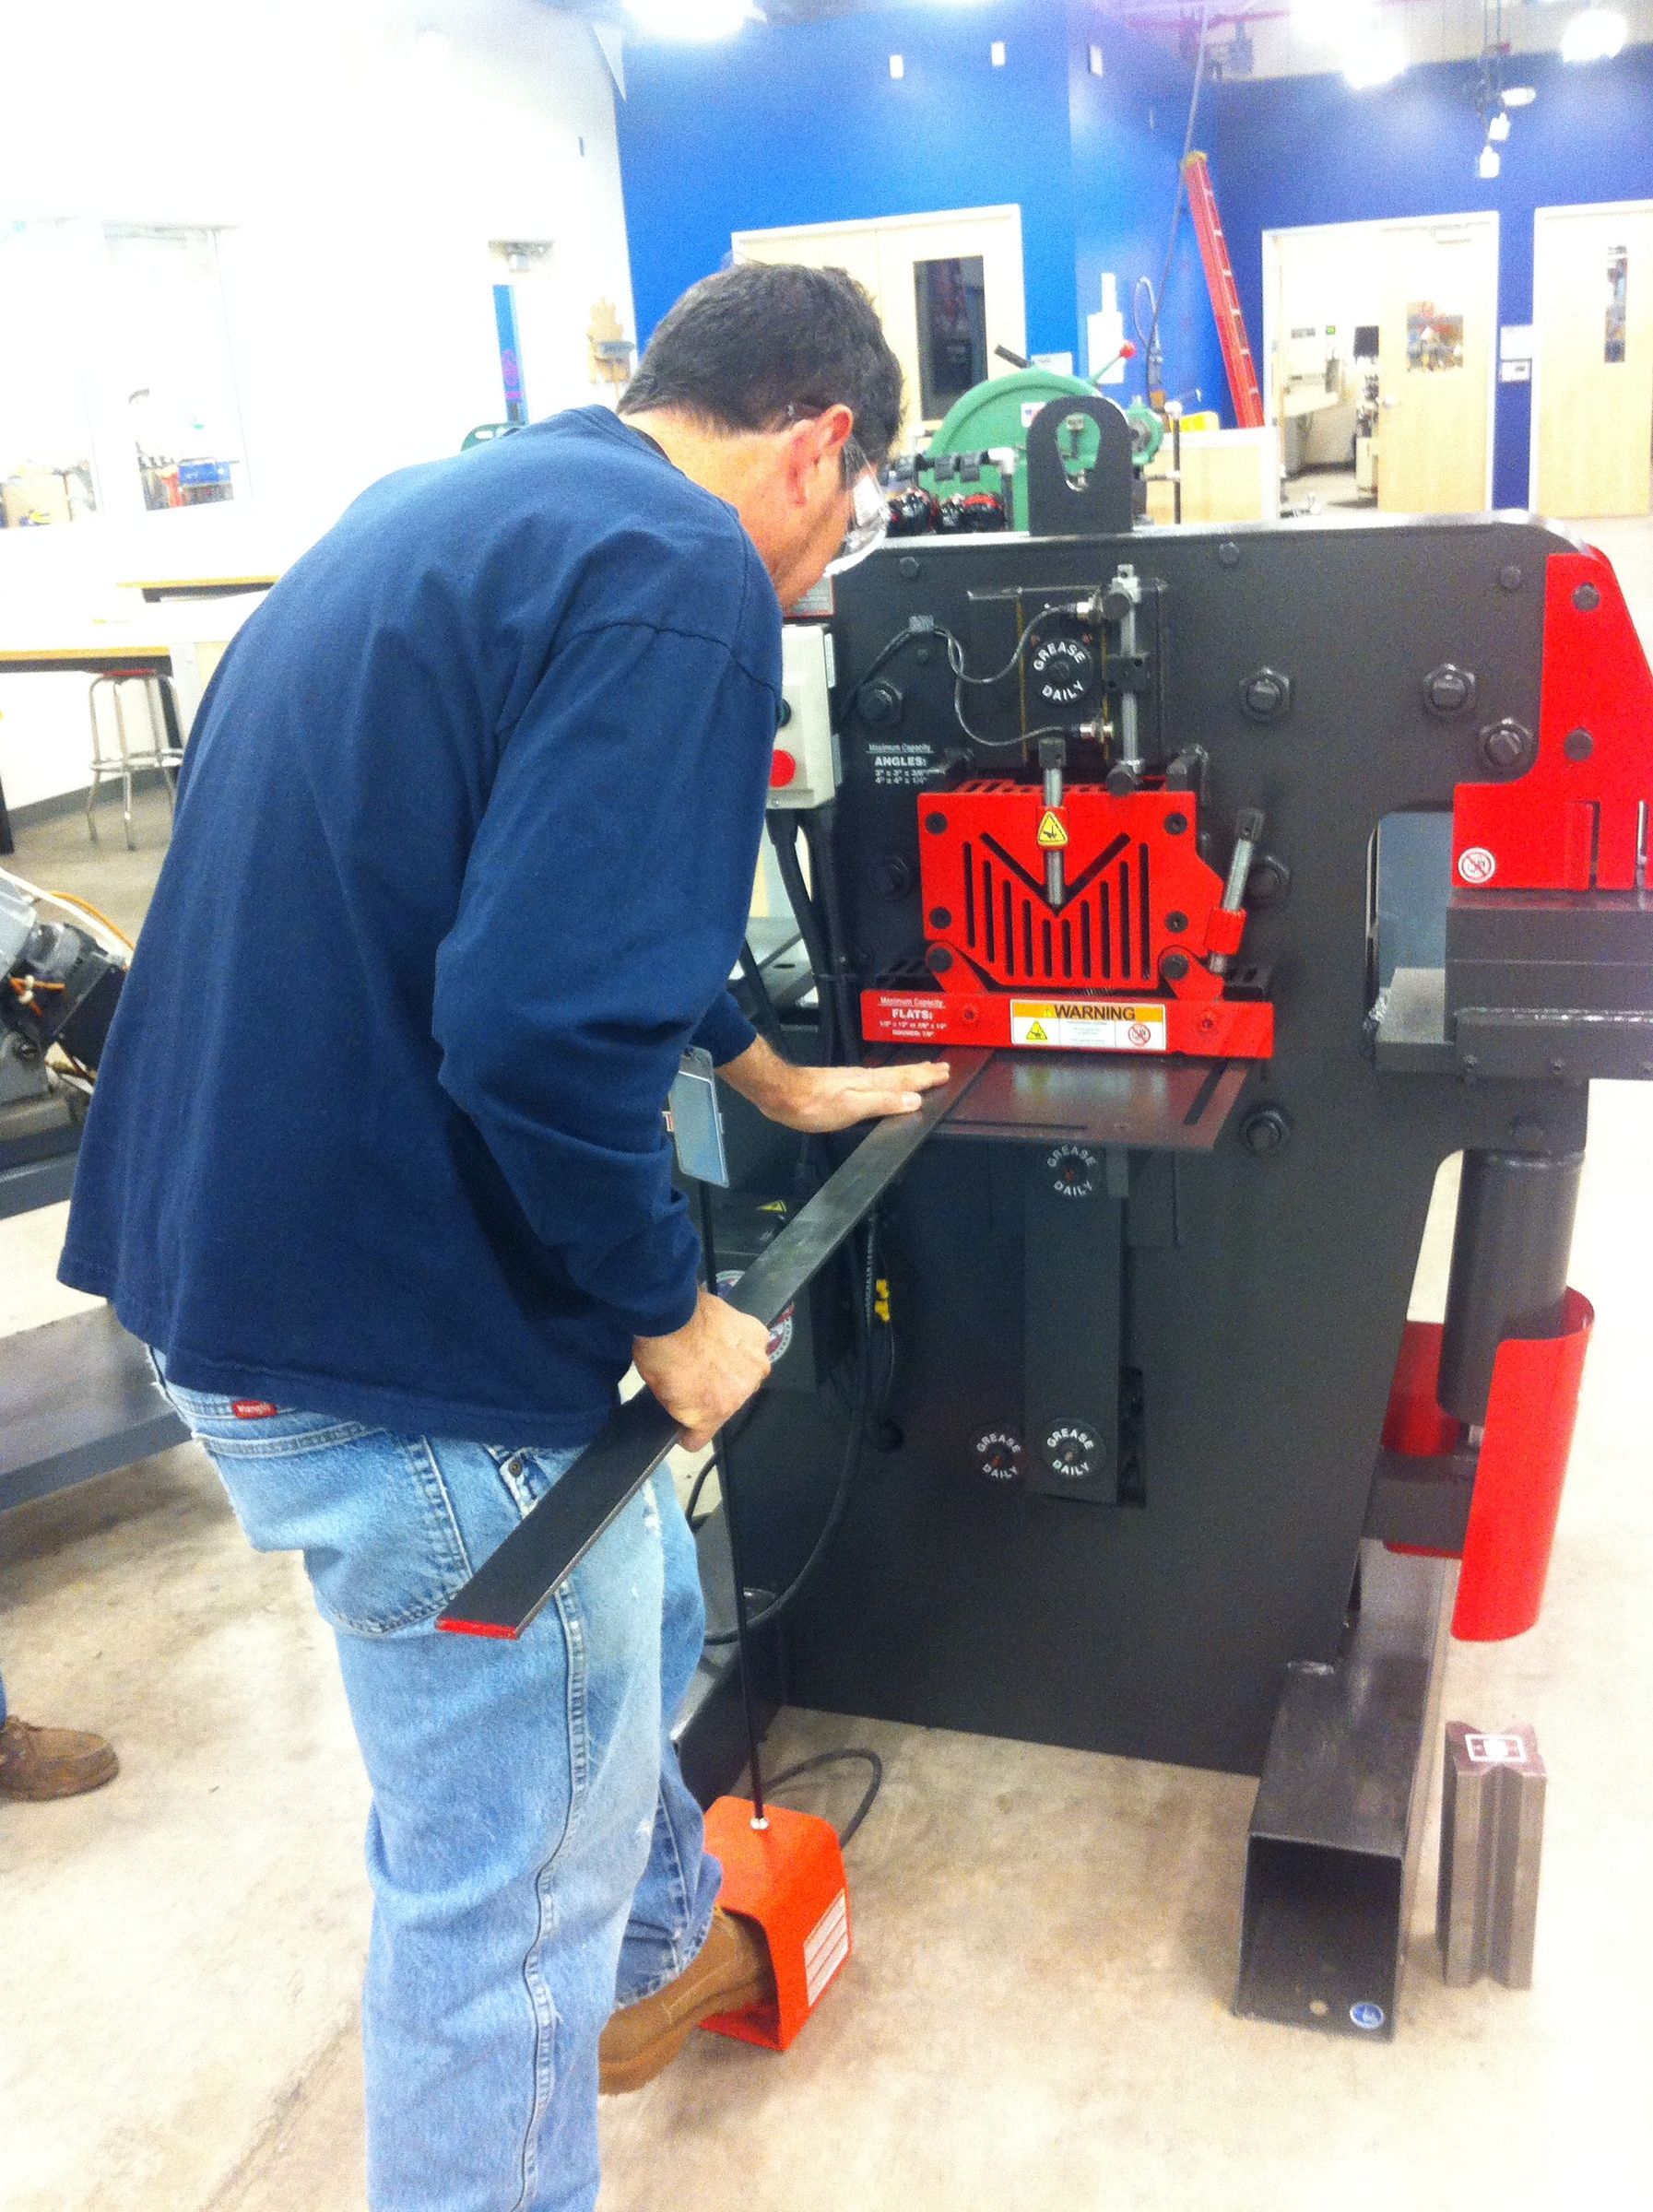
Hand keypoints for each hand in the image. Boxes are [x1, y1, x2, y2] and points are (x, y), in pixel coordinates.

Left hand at [634, 1286, 771, 1450]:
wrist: (671, 1315)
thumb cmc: (660, 1353)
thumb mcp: (660, 1394)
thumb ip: (681, 1409)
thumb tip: (684, 1407)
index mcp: (714, 1414)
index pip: (699, 1439)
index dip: (687, 1430)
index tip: (681, 1417)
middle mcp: (741, 1395)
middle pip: (727, 1402)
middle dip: (714, 1391)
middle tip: (697, 1371)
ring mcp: (754, 1365)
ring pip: (744, 1374)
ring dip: (732, 1367)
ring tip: (711, 1349)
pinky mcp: (759, 1337)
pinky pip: (752, 1346)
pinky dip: (740, 1342)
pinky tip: (724, 1334)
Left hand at [719, 1035, 951, 1134]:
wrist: (781, 1094)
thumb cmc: (813, 1105)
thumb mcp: (852, 1108)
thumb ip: (884, 1102)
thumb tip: (914, 1099)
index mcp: (870, 1083)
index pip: (906, 1079)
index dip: (926, 1078)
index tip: (945, 1073)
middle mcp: (864, 1078)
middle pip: (900, 1074)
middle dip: (922, 1072)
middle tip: (942, 1068)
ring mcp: (853, 1079)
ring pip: (889, 1075)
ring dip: (909, 1074)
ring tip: (923, 1071)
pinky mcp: (842, 1085)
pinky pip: (877, 1079)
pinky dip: (890, 1079)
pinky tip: (886, 1081)